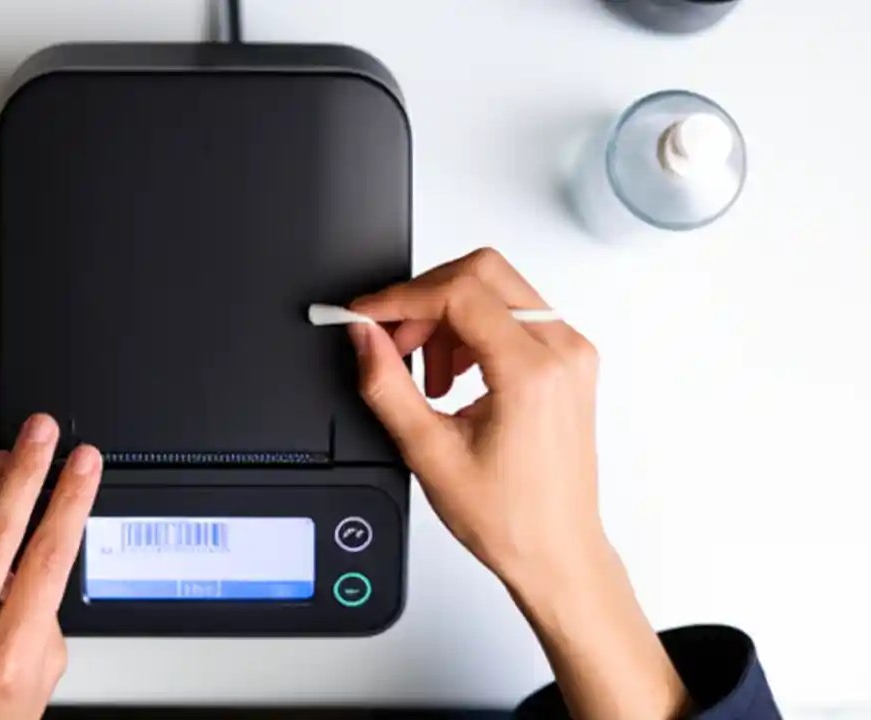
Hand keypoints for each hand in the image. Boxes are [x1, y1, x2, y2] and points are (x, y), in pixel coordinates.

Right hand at [348, 247, 601, 583]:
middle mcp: (562, 351)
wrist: (557, 550)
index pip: (459, 292)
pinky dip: (472, 329)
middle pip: (481, 272)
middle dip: (424, 299)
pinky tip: (454, 374)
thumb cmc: (511, 517)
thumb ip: (387, 385)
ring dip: (447, 316)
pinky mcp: (568, 360)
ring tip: (427, 374)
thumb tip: (363, 337)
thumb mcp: (428, 451)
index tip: (367, 315)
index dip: (400, 297)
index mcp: (532, 373)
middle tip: (394, 340)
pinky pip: (513, 314)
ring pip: (496, 288)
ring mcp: (571, 352)